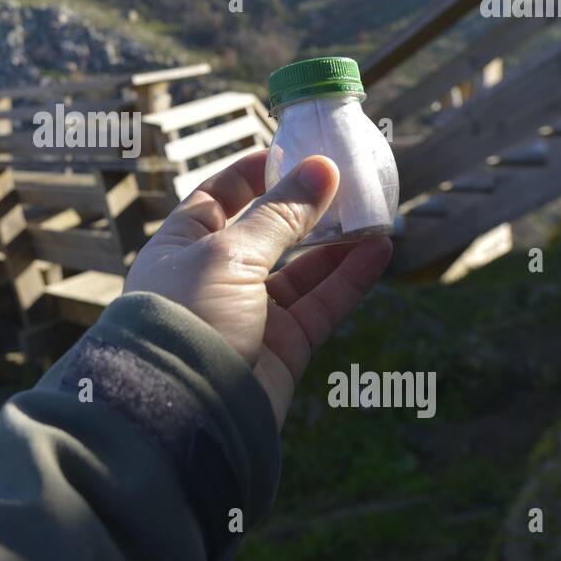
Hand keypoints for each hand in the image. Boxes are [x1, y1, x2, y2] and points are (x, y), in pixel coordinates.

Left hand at [122, 150, 391, 426]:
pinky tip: (380, 251)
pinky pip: (321, 306)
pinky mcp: (281, 349)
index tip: (291, 151)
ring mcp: (249, 315)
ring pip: (300, 271)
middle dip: (305, 208)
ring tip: (375, 213)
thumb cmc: (188, 316)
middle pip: (266, 234)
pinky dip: (350, 280)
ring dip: (337, 243)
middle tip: (345, 181)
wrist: (182, 408)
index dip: (251, 174)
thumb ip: (280, 214)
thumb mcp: (228, 253)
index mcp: (181, 246)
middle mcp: (213, 278)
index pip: (216, 198)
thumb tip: (322, 169)